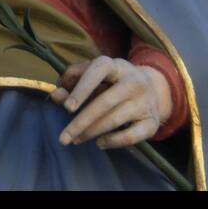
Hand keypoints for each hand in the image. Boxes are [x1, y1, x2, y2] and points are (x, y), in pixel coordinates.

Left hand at [49, 56, 171, 148]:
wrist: (153, 89)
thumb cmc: (112, 82)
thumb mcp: (94, 76)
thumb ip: (71, 82)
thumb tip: (55, 95)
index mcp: (115, 65)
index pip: (98, 71)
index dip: (82, 89)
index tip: (67, 108)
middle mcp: (133, 81)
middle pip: (105, 102)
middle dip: (81, 121)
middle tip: (64, 137)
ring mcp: (145, 101)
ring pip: (116, 119)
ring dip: (92, 132)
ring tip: (76, 139)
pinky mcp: (152, 121)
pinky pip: (132, 135)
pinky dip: (114, 141)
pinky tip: (100, 143)